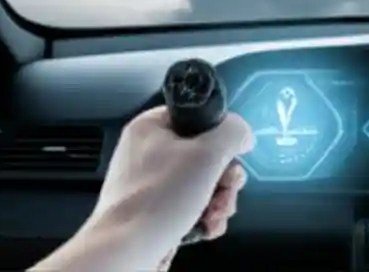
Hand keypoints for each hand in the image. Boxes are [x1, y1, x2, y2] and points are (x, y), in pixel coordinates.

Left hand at [33, 106, 253, 271]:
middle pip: (205, 155)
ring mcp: (150, 186)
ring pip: (202, 184)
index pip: (197, 118)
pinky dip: (205, 217)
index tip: (229, 155)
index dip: (219, 136)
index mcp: (151, 127)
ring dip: (219, 201)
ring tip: (215, 215)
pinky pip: (190, 206)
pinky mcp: (154, 213)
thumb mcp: (208, 153)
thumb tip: (243, 134)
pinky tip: (208, 227)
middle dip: (224, 178)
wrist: (126, 251)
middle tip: (225, 190)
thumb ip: (233, 133)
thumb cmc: (160, 197)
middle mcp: (148, 153)